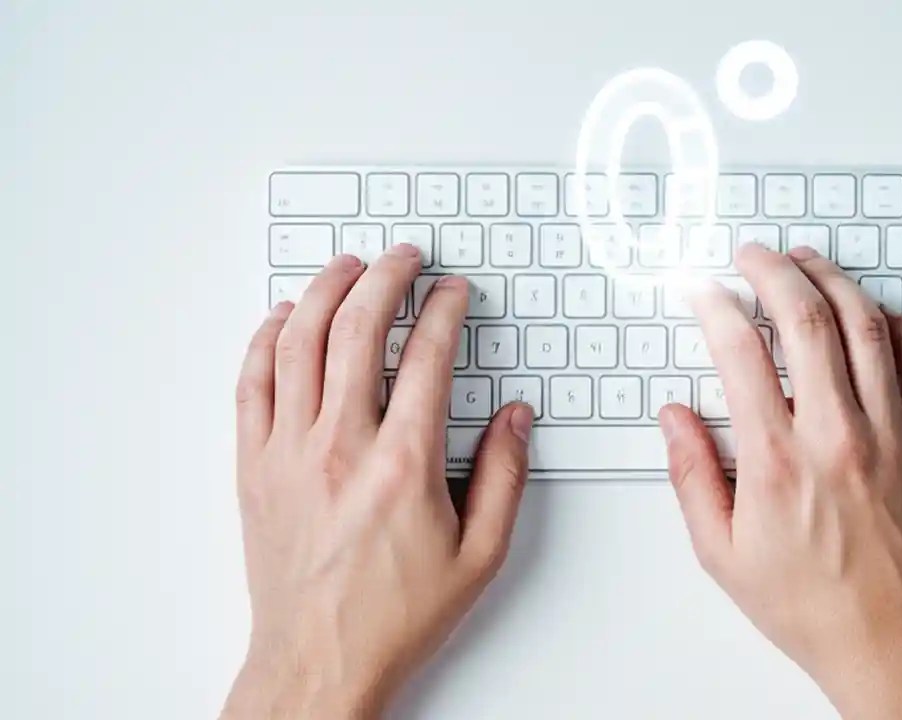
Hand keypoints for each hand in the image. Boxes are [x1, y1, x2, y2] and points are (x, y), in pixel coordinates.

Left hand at [223, 248, 533, 719]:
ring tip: (348, 267)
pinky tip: (284, 318)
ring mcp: (289, 451)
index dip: (445, 310)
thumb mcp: (479, 555)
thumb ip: (504, 478)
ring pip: (300, 342)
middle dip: (386, 278)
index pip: (426, 356)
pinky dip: (266, 339)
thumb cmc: (394, 616)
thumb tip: (516, 419)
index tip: (454, 292)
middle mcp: (342, 446)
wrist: (318, 661)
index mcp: (403, 463)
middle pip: (358, 329)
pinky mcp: (254, 465)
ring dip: (326, 292)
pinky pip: (251, 382)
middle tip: (404, 258)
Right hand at [659, 244, 901, 718]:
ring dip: (833, 281)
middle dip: (773, 271)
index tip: (704, 289)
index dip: (715, 304)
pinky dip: (896, 325)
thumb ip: (692, 476)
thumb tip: (675, 418)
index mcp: (776, 462)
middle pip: (805, 319)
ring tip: (808, 263)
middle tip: (754, 255)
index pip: (739, 352)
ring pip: (865, 327)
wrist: (891, 643)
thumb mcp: (722, 552)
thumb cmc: (810, 606)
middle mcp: (835, 436)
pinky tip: (875, 313)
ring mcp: (890, 436)